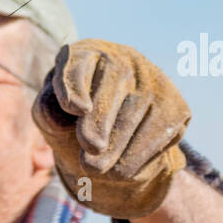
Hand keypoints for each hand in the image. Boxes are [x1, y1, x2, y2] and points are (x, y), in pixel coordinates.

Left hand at [32, 39, 190, 218]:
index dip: (76, 82)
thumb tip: (60, 116)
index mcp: (86, 53)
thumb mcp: (53, 115)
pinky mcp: (174, 105)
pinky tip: (121, 170)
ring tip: (95, 168)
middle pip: (114, 80)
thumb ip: (48, 111)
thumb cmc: (72, 117)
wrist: (113, 134)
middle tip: (88, 151)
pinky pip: (161, 128)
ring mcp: (152, 79)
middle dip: (100, 120)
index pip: (78, 60)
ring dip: (117, 144)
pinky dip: (139, 154)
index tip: (74, 108)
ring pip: (139, 107)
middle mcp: (123, 58)